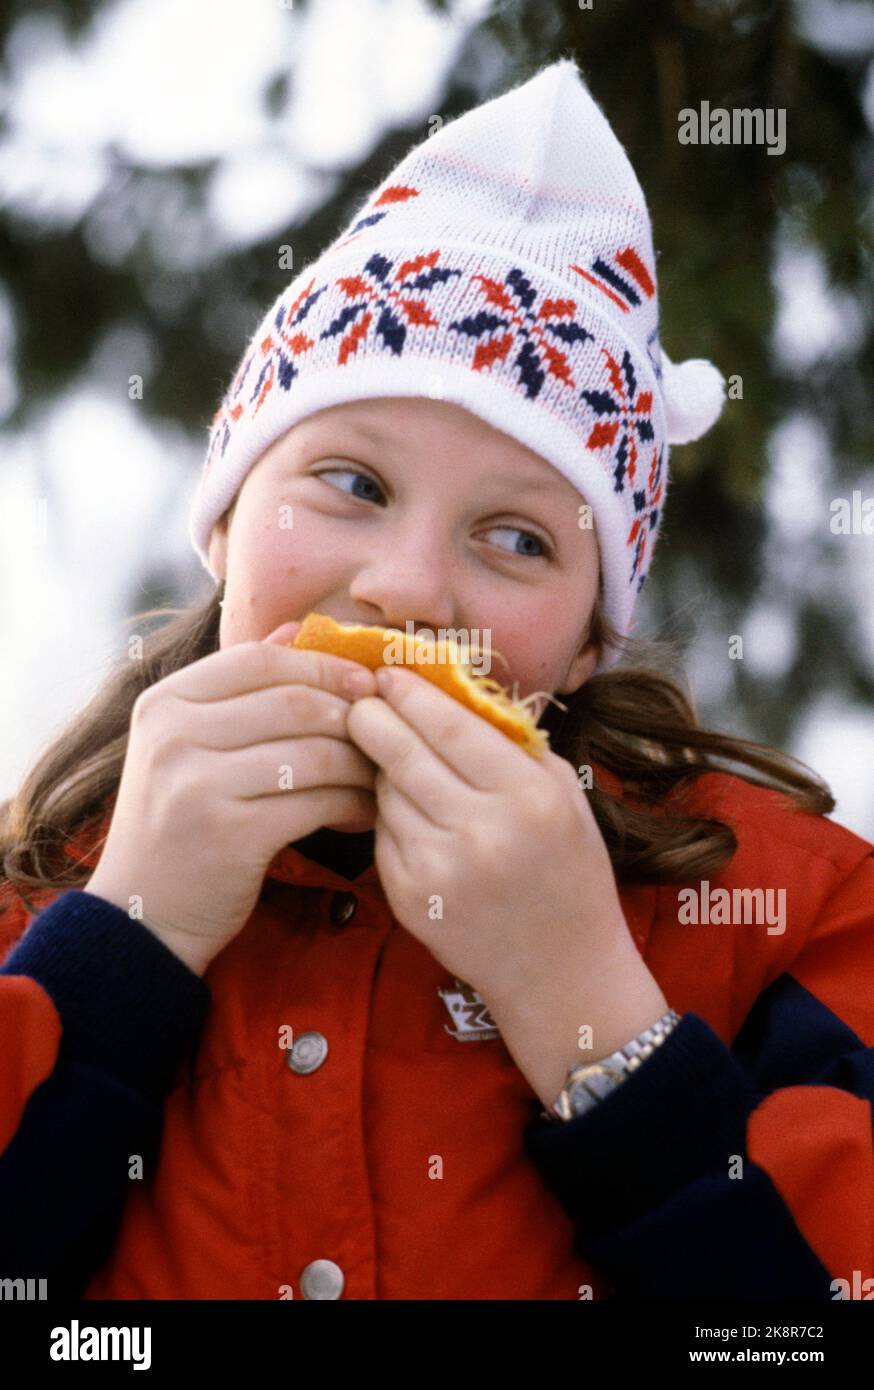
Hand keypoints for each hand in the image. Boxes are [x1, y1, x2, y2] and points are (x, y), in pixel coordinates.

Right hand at [85, 622, 378, 973]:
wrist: (143, 918)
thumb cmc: (180, 826)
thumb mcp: (188, 746)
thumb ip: (239, 687)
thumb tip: (298, 628)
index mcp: (164, 702)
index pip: (259, 659)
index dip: (322, 665)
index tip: (366, 682)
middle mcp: (174, 735)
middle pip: (294, 702)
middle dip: (353, 715)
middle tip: (388, 732)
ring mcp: (198, 783)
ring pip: (313, 752)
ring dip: (361, 764)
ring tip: (382, 775)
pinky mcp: (230, 833)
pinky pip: (316, 802)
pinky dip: (352, 804)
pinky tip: (365, 813)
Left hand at [345, 665, 640, 1014]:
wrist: (561, 973)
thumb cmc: (569, 872)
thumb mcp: (563, 796)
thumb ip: (512, 745)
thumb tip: (449, 691)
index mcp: (528, 798)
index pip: (450, 726)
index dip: (411, 693)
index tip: (389, 672)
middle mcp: (482, 832)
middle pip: (402, 754)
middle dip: (371, 717)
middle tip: (359, 698)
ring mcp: (439, 870)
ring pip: (385, 793)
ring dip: (381, 768)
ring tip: (392, 757)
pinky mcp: (409, 899)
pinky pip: (382, 834)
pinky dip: (387, 815)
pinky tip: (406, 811)